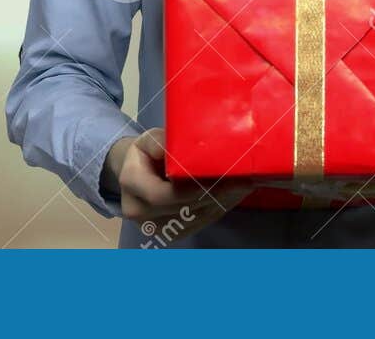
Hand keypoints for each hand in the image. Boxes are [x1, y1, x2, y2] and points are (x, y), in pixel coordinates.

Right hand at [102, 128, 249, 238]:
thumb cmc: (146, 154)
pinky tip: (233, 196)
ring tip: (243, 186)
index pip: (166, 194)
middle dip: (215, 195)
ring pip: (195, 219)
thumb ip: (163, 142)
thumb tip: (187, 144)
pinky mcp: (170, 234)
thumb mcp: (149, 140)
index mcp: (131, 184)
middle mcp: (139, 212)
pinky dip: (217, 210)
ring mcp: (155, 227)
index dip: (194, 189)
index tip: (221, 176)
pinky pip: (198, 224)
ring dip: (221, 204)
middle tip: (243, 180)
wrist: (135, 175)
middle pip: (184, 208)